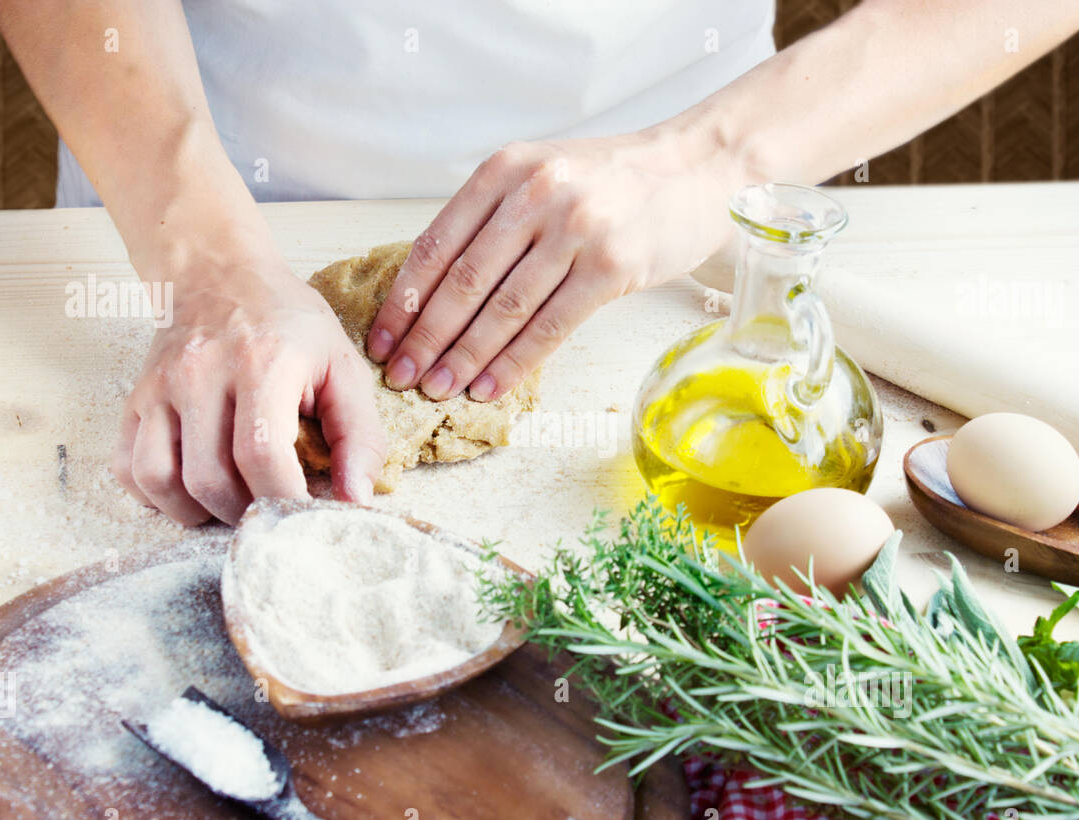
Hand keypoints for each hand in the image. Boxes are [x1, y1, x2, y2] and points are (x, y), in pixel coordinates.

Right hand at [112, 257, 385, 525]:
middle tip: (273, 509)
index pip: (262, 455)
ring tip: (233, 503)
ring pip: (160, 480)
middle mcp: (200, 373)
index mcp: (261, 363)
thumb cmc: (289, 325)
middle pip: (210, 478)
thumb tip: (356, 501)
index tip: (307, 517)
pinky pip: (127, 468)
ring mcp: (160, 387)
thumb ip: (359, 435)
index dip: (287, 501)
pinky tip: (192, 492)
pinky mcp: (135, 399)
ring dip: (198, 512)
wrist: (220, 272)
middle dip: (247, 512)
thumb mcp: (343, 366)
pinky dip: (156, 497)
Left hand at [366, 125, 738, 401]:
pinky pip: (550, 327)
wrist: (696, 170)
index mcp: (504, 170)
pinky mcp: (612, 267)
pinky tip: (490, 387)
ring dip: (465, 357)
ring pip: (504, 309)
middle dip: (425, 338)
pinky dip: (514, 363)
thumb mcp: (542, 175)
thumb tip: (432, 293)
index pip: (436, 244)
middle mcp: (536, 194)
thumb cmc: (612, 182)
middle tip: (401, 377)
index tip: (382, 340)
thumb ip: (492, 219)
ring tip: (438, 390)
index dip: (403, 299)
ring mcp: (576, 230)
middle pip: (463, 282)